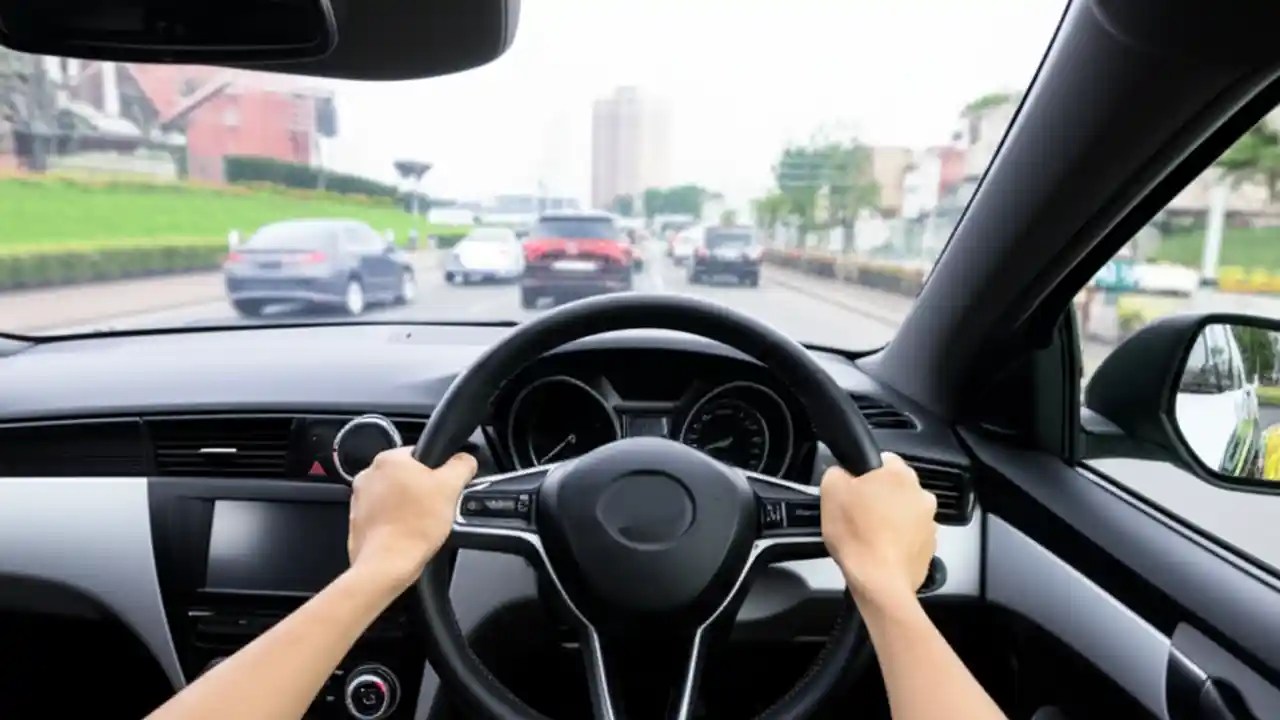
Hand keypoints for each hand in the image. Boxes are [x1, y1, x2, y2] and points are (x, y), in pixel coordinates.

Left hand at [348, 448, 476, 588]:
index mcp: (389, 459)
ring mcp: (359, 499)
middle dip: (422, 491)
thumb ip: (462, 465)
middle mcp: (369, 474)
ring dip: (408, 507)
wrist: (387, 564)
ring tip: (421, 524)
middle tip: (435, 508)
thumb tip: (465, 460)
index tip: (444, 489)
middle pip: (407, 476)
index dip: (438, 472)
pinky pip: (383, 516)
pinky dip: (395, 522)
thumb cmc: (414, 527)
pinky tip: (407, 534)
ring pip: (394, 497)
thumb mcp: (451, 487)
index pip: (421, 455)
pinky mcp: (358, 520)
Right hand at [820, 452, 936, 607]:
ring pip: (905, 513)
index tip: (852, 491)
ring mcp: (930, 523)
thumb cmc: (856, 533)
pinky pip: (911, 537)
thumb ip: (836, 472)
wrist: (880, 582)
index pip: (882, 460)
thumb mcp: (831, 491)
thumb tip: (842, 473)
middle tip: (857, 514)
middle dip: (879, 497)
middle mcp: (922, 494)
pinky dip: (898, 542)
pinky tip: (880, 552)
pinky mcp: (930, 548)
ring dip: (891, 520)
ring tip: (868, 536)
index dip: (863, 474)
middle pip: (895, 488)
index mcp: (900, 474)